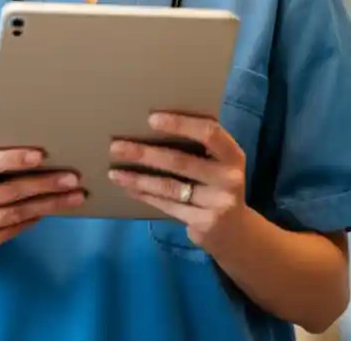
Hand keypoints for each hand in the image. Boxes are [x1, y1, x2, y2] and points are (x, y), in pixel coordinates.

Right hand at [0, 148, 86, 265]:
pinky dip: (33, 219)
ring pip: (15, 214)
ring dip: (48, 204)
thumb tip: (37, 157)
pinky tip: (50, 210)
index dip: (11, 159)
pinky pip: (12, 230)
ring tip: (74, 196)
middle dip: (43, 184)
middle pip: (6, 193)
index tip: (41, 155)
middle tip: (72, 178)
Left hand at [108, 113, 250, 250]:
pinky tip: (129, 189)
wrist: (236, 232)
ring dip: (138, 178)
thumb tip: (153, 124)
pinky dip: (145, 196)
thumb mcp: (220, 164)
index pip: (209, 133)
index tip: (151, 119)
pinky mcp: (203, 223)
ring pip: (170, 187)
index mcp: (233, 155)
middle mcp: (229, 178)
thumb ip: (200, 147)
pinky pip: (167, 206)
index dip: (180, 124)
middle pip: (181, 162)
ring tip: (114, 173)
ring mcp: (217, 203)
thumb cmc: (218, 185)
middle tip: (116, 146)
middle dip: (145, 153)